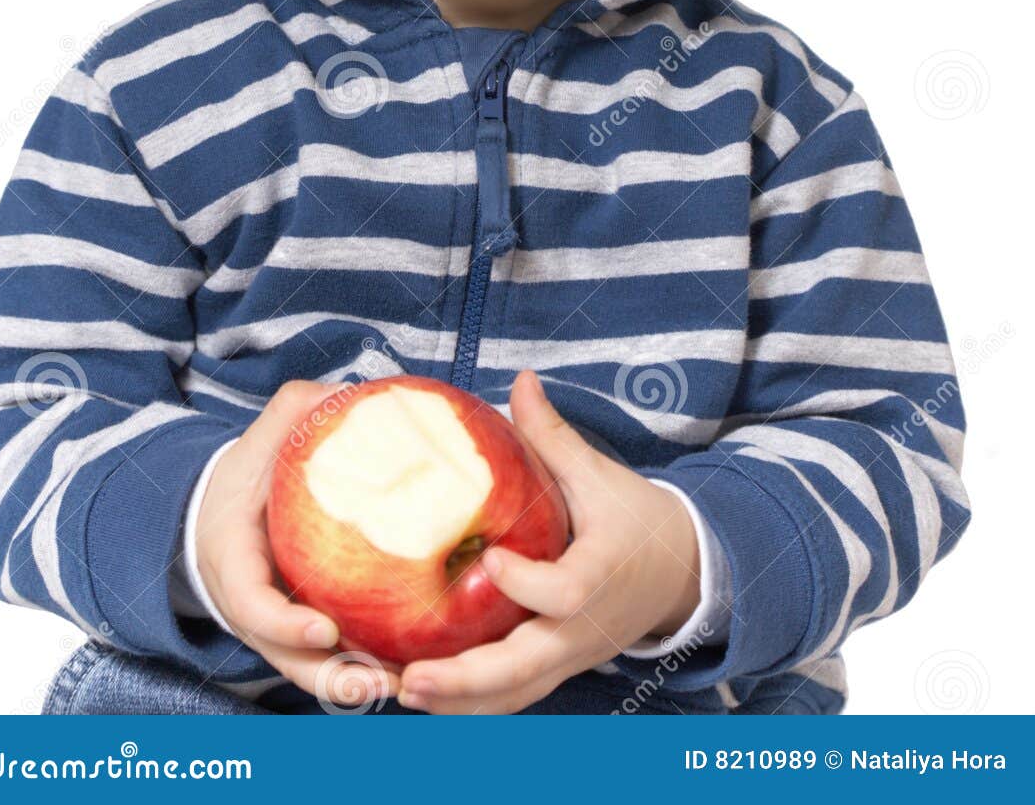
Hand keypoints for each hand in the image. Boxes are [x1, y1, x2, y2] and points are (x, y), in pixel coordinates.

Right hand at [195, 379, 400, 706]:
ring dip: (357, 685)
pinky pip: (334, 657)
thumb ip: (296, 412)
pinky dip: (368, 665)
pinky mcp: (303, 631)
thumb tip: (350, 390)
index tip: (325, 631)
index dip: (284, 626)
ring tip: (406, 686)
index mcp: (233, 561)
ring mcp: (276, 627)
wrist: (220, 514)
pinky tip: (414, 665)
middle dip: (332, 678)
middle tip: (381, 682)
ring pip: (313, 671)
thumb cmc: (243, 478)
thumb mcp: (258, 441)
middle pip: (287, 659)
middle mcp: (252, 608)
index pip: (252, 605)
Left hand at [397, 370, 699, 713]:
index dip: (527, 583)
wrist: (683, 573)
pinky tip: (423, 695)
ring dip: (460, 702)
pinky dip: (471, 704)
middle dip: (469, 679)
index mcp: (602, 574)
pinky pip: (514, 696)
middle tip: (414, 676)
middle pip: (528, 666)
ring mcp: (571, 657)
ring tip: (400, 693)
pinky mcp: (558, 669)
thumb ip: (554, 437)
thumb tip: (520, 380)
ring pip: (515, 694)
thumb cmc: (635, 519)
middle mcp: (585, 628)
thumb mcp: (601, 476)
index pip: (566, 592)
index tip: (488, 559)